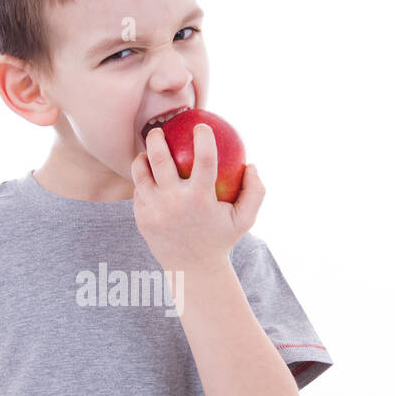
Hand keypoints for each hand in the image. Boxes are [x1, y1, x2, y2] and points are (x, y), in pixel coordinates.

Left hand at [130, 123, 264, 274]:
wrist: (192, 271)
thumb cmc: (221, 240)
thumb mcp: (245, 220)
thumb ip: (255, 192)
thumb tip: (251, 164)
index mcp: (201, 199)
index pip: (204, 159)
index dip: (203, 137)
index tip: (201, 124)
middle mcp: (174, 202)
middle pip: (160, 159)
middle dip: (157, 138)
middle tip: (159, 130)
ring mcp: (155, 210)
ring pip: (141, 173)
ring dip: (142, 158)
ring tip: (147, 151)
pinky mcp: (142, 219)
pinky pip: (139, 192)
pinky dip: (142, 182)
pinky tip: (146, 176)